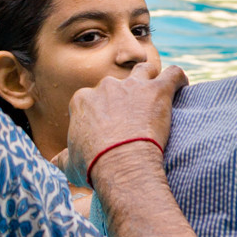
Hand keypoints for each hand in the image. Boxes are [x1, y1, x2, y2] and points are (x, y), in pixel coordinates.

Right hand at [63, 62, 187, 187]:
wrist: (119, 164)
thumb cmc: (93, 166)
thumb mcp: (69, 163)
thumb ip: (61, 158)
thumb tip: (53, 162)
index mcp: (82, 100)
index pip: (92, 98)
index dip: (101, 111)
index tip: (110, 127)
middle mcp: (106, 87)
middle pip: (117, 85)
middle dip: (124, 98)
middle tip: (133, 118)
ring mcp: (133, 86)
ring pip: (144, 71)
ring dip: (150, 79)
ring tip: (157, 93)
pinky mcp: (157, 90)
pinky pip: (173, 74)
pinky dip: (179, 78)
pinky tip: (182, 85)